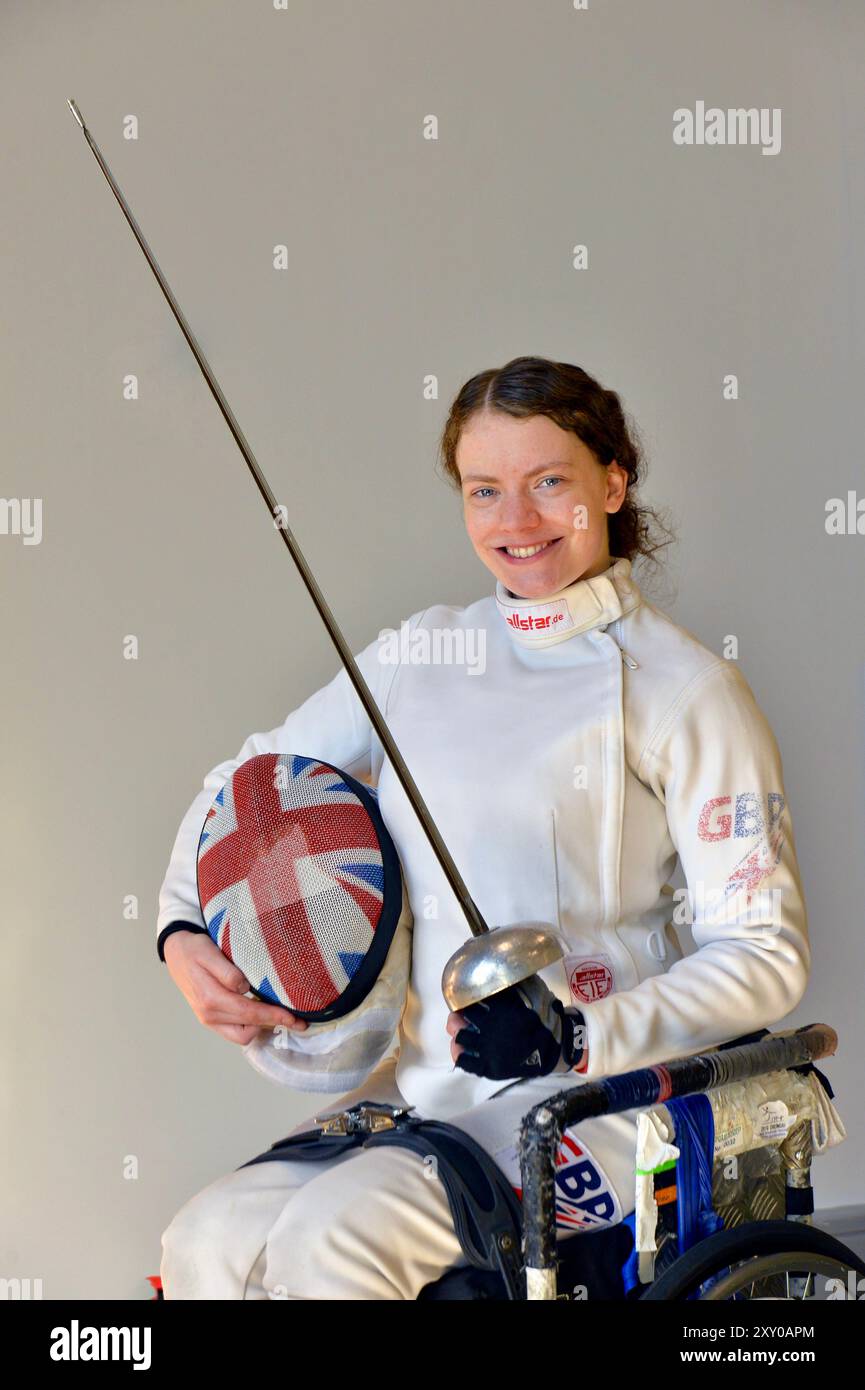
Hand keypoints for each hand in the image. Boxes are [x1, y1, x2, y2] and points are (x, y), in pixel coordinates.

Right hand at [163, 930, 307, 1045]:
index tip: (295, 1018)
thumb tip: (244, 987)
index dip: (274, 1016)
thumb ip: (227, 972)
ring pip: (241, 1036)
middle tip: (297, 1019)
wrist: (175, 952)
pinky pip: (234, 1031)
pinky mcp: (210, 1019)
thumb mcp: (210, 953)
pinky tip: (261, 1010)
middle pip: (248, 1029)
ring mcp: (208, 1019)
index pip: (249, 1013)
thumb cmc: (194, 949)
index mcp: (211, 999)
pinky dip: (250, 1025)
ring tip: (279, 1013)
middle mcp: (209, 1014)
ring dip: (261, 1027)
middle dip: (273, 1024)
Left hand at [447, 974, 584, 1080]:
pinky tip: (463, 1052)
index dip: (464, 1001)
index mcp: (497, 1011)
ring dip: (459, 1036)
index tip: (463, 1000)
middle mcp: (488, 1030)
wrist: (552, 1048)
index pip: (470, 1004)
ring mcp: (487, 1051)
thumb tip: (503, 966)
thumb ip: (513, 984)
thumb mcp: (530, 993)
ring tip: (462, 1035)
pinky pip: (465, 1063)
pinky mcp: (489, 1068)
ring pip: (459, 1041)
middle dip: (456, 1019)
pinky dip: (461, 1056)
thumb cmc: (540, 1018)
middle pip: (457, 1022)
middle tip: (459, 1018)